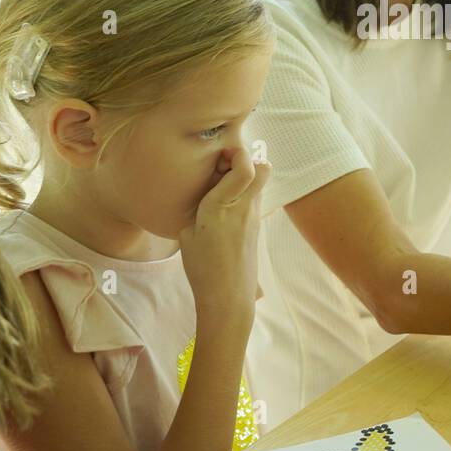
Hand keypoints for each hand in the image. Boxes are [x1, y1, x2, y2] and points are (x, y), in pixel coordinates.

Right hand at [180, 146, 270, 319]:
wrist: (228, 297)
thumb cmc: (201, 267)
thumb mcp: (187, 234)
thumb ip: (198, 209)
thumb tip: (206, 196)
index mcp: (220, 206)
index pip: (245, 167)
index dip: (237, 152)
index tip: (223, 154)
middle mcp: (243, 207)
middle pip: (263, 169)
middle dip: (247, 160)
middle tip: (226, 167)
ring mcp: (254, 218)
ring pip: (260, 183)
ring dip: (247, 177)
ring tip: (225, 188)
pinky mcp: (258, 228)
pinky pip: (256, 200)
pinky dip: (246, 194)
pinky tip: (229, 208)